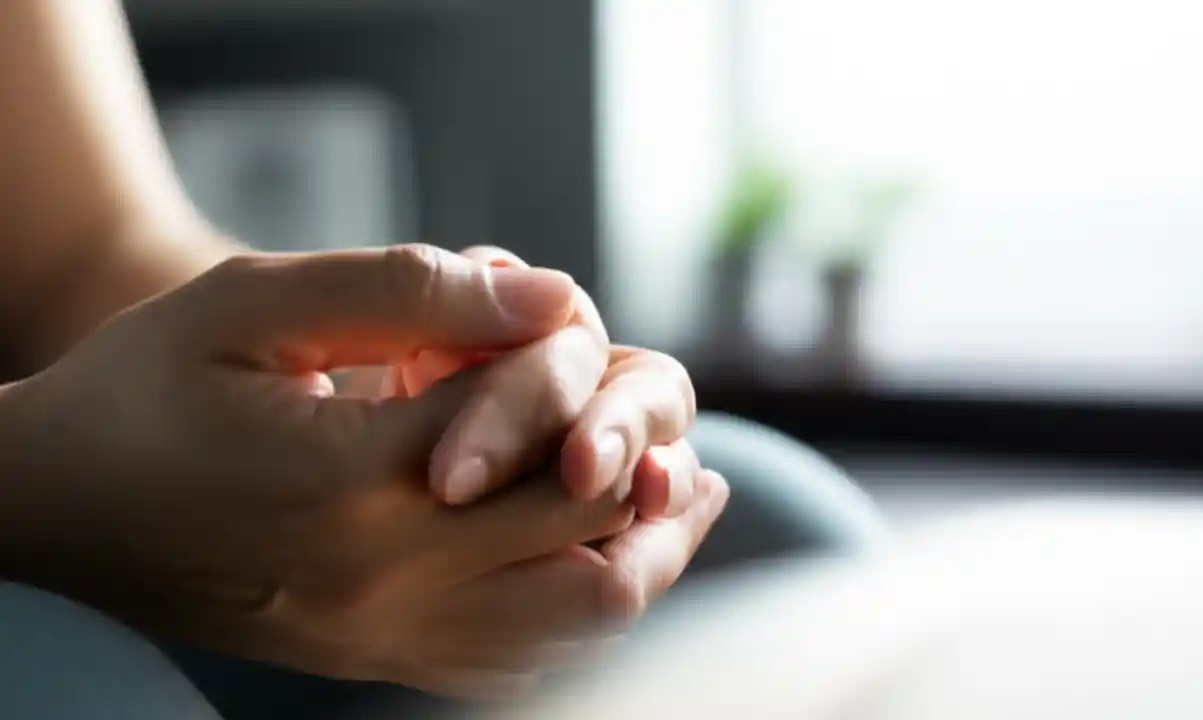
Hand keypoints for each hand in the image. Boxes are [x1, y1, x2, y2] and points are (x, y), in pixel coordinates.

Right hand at [0, 244, 725, 696]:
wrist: (49, 509)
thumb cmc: (146, 390)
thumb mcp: (254, 302)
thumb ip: (409, 292)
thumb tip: (552, 299)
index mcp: (356, 480)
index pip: (551, 439)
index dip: (596, 385)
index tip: (592, 348)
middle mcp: (383, 580)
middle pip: (590, 535)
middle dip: (651, 475)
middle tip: (687, 445)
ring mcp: (380, 639)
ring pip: (577, 618)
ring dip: (647, 555)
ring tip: (687, 501)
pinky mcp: (372, 665)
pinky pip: (515, 661)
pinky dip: (582, 614)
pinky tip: (602, 568)